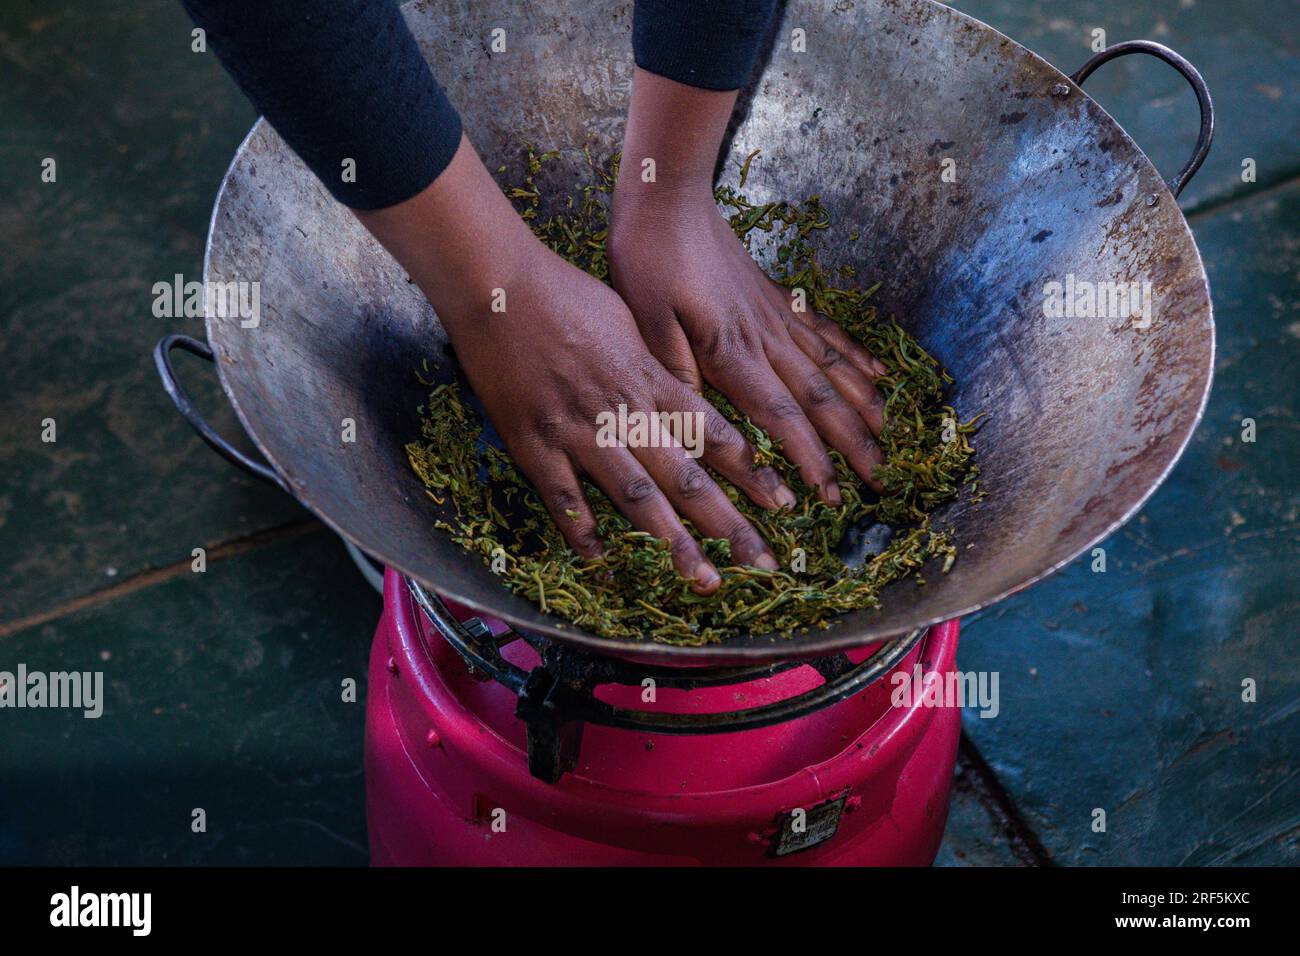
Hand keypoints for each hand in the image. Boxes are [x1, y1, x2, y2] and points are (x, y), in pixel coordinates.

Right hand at [356, 135, 792, 591]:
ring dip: (672, 540)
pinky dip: (582, 530)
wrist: (498, 286)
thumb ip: (658, 362)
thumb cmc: (565, 294)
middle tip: (762, 562)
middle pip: (686, 476)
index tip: (782, 502)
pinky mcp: (533, 442)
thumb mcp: (630, 320)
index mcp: (650, 379)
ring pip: (636, 496)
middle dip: (728, 523)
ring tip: (702, 576)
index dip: (751, 471)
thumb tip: (684, 387)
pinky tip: (601, 559)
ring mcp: (579, 431)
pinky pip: (563, 496)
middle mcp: (624, 411)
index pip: (713, 434)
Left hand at [609, 69, 888, 502]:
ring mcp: (779, 316)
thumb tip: (699, 424)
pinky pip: (828, 333)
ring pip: (835, 369)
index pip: (782, 416)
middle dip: (853, 446)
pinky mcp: (779, 298)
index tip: (831, 496)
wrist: (669, 197)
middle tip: (879, 484)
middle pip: (822, 400)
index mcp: (732, 351)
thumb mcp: (645, 322)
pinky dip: (857, 357)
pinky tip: (878, 375)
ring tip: (890, 441)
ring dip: (865, 408)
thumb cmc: (648, 261)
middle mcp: (766, 338)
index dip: (810, 459)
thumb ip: (676, 371)